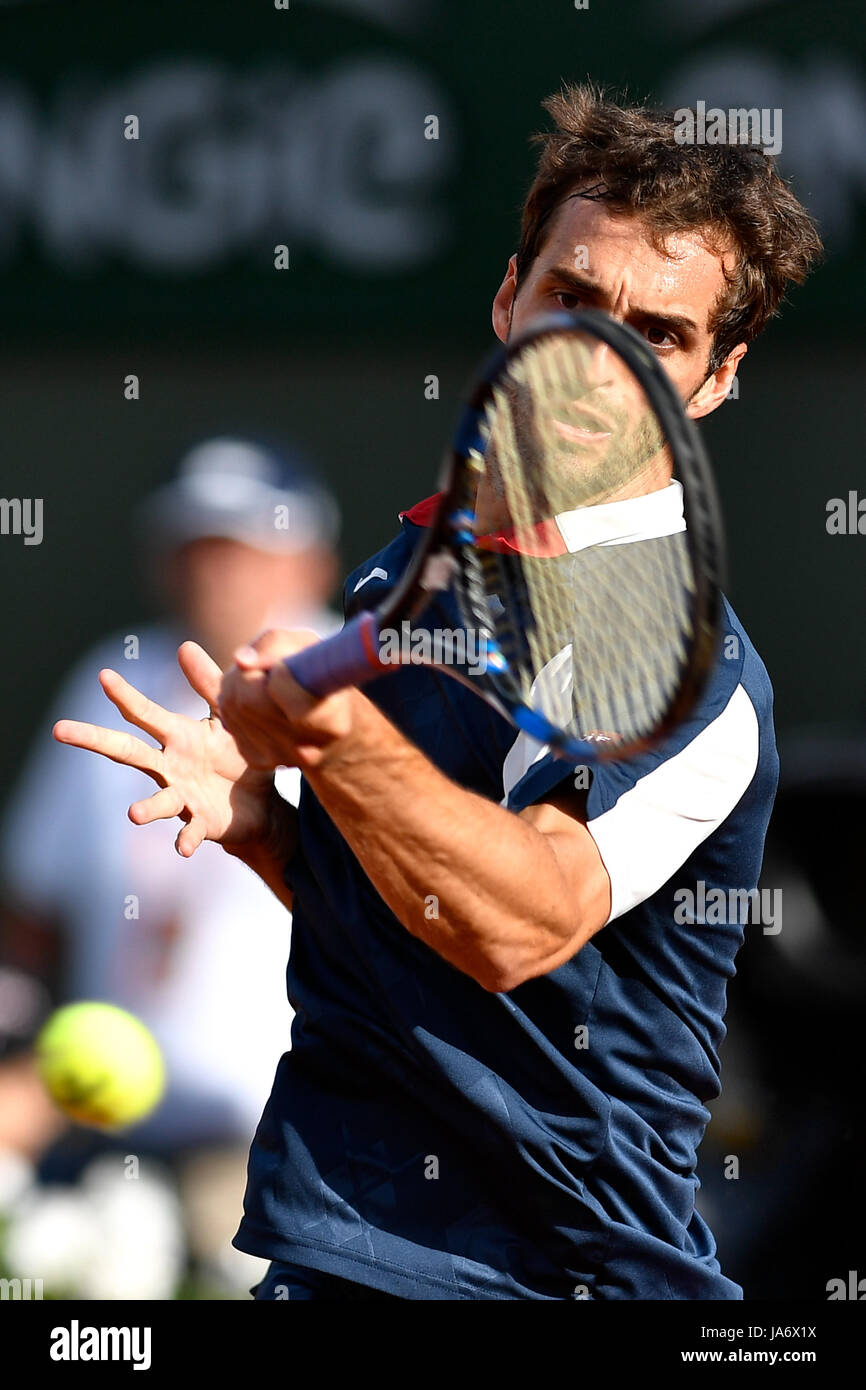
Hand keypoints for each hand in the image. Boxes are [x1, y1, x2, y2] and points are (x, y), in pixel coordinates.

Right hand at [53, 641, 282, 857]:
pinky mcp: (201, 822)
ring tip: (133, 815)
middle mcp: (169, 766)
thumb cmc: (236, 754)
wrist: (261, 800)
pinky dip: (186, 839)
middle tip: (59, 729)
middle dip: (93, 739)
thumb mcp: (227, 716)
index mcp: (176, 736)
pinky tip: (183, 848)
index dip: (124, 695)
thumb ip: (208, 684)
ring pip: (158, 800)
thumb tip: (183, 645)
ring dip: (146, 808)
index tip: (103, 675)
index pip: (143, 713)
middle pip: (126, 751)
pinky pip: (191, 831)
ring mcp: (181, 796)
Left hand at [219, 628, 358, 770]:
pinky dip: (234, 702)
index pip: (283, 689)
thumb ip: (276, 645)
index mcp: (331, 722)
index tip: (284, 667)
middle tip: (265, 670)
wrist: (329, 725)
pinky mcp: (258, 760)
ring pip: (232, 706)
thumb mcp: (310, 648)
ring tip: (260, 681)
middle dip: (248, 674)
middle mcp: (306, 749)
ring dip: (237, 684)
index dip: (278, 670)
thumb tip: (240, 660)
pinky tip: (255, 701)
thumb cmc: (320, 677)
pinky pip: (228, 719)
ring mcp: (280, 758)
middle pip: (248, 698)